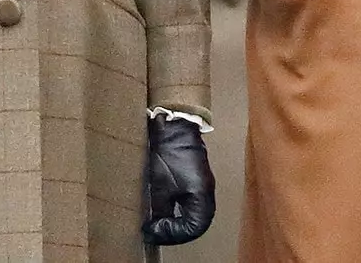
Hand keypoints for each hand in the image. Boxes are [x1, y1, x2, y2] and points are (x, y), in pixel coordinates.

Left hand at [142, 115, 214, 244]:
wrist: (174, 127)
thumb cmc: (169, 155)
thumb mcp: (161, 187)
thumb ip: (161, 211)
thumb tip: (156, 227)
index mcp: (202, 199)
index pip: (192, 230)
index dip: (171, 234)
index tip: (152, 230)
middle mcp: (207, 196)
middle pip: (195, 226)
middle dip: (174, 232)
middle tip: (154, 231)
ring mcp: (203, 188)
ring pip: (194, 217)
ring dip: (176, 223)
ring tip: (158, 224)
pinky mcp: (196, 182)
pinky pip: (191, 206)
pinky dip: (179, 213)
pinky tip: (165, 211)